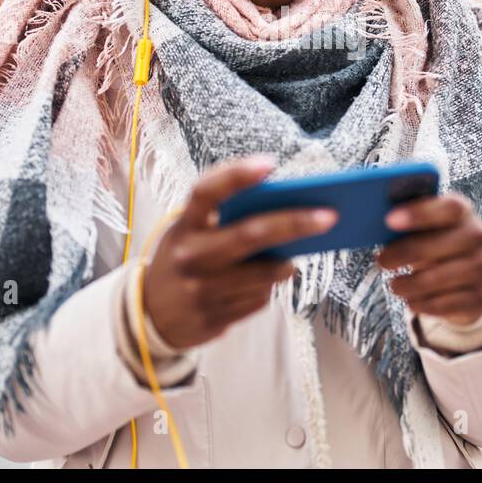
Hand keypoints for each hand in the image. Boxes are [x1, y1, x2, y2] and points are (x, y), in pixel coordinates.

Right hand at [141, 155, 337, 351]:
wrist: (151, 313)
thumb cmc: (187, 255)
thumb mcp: (192, 229)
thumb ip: (224, 215)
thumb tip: (282, 205)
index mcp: (184, 224)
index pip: (207, 192)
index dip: (236, 175)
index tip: (270, 164)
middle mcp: (190, 256)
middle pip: (250, 235)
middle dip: (294, 224)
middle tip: (330, 216)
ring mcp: (201, 290)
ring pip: (262, 274)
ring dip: (284, 264)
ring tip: (292, 255)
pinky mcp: (214, 318)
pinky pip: (258, 300)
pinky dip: (267, 288)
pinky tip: (261, 284)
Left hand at [377, 191, 481, 325]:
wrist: (467, 276)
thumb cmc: (433, 242)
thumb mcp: (425, 227)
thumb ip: (405, 221)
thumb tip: (371, 222)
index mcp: (462, 211)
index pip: (448, 207)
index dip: (418, 213)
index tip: (388, 220)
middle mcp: (477, 236)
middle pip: (438, 244)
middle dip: (404, 253)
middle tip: (381, 260)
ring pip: (437, 279)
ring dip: (408, 284)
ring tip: (395, 285)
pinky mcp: (480, 296)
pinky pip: (443, 304)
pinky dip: (421, 303)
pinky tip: (411, 300)